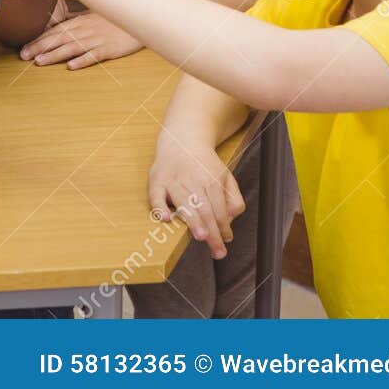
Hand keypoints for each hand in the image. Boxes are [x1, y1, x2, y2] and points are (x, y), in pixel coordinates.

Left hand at [19, 11, 143, 68]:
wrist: (137, 19)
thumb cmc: (112, 19)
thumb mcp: (90, 17)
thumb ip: (73, 21)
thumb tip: (55, 25)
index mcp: (78, 23)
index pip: (53, 32)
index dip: (37, 40)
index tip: (22, 48)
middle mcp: (83, 31)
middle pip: (58, 40)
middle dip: (39, 48)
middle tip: (23, 56)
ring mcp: (95, 40)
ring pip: (71, 48)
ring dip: (54, 55)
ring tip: (40, 62)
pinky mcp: (108, 49)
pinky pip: (93, 55)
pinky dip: (82, 61)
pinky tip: (71, 67)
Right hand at [148, 131, 245, 259]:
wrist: (182, 138)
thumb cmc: (204, 164)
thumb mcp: (225, 176)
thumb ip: (232, 198)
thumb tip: (229, 219)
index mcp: (211, 179)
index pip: (219, 208)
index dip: (224, 226)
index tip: (227, 240)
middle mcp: (192, 179)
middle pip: (204, 208)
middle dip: (212, 231)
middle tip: (217, 250)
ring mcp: (172, 180)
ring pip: (184, 203)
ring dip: (192, 220)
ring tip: (200, 236)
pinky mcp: (156, 180)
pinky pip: (155, 196)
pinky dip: (159, 207)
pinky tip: (166, 219)